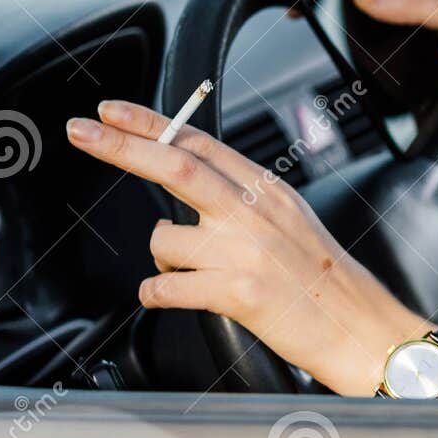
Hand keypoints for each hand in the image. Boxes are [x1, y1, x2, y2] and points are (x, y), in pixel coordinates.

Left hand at [65, 100, 430, 395]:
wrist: (357, 325)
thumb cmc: (318, 277)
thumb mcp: (287, 219)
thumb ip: (240, 196)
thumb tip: (186, 179)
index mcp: (267, 189)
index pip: (200, 142)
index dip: (151, 123)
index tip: (110, 112)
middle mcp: (255, 212)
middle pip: (176, 164)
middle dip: (121, 145)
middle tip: (79, 130)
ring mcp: (246, 250)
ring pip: (163, 240)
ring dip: (162, 261)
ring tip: (194, 276)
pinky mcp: (237, 293)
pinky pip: (164, 289)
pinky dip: (160, 295)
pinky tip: (182, 298)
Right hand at [350, 0, 437, 116]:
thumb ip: (413, 2)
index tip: (349, 1)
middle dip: (358, 3)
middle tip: (371, 27)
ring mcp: (419, 2)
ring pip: (371, 5)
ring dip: (366, 24)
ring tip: (381, 42)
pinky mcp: (415, 26)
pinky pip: (380, 25)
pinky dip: (375, 38)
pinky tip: (384, 50)